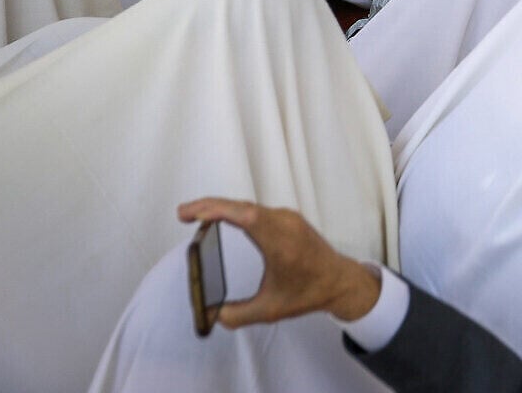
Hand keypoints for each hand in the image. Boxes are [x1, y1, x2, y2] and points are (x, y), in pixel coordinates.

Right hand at [175, 198, 381, 326]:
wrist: (339, 280)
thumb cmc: (307, 294)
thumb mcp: (269, 310)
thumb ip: (237, 314)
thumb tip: (209, 314)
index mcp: (281, 243)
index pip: (248, 217)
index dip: (219, 210)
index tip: (194, 214)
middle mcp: (285, 224)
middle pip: (243, 207)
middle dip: (210, 206)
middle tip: (182, 214)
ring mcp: (287, 218)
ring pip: (248, 206)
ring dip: (221, 207)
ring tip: (192, 215)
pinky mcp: (287, 218)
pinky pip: (256, 210)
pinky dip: (234, 210)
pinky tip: (219, 216)